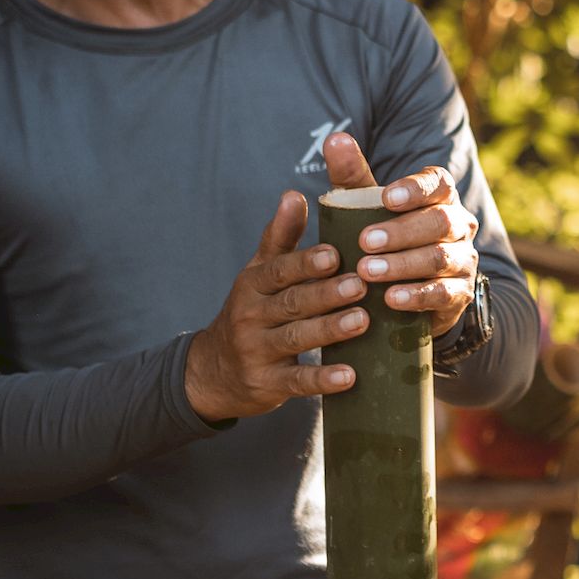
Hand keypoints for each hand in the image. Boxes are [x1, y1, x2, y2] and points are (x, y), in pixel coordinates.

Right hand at [184, 191, 371, 422]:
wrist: (214, 372)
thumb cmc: (252, 312)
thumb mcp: (259, 273)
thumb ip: (280, 237)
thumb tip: (294, 194)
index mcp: (253, 285)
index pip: (279, 270)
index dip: (305, 263)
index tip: (334, 254)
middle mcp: (251, 316)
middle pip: (292, 302)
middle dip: (326, 294)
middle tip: (361, 284)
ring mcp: (258, 351)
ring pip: (296, 338)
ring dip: (330, 330)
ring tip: (363, 321)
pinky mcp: (268, 384)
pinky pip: (297, 381)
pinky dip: (322, 380)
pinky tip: (350, 376)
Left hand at [321, 131, 479, 340]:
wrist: (407, 290)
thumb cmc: (383, 236)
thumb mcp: (364, 206)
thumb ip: (350, 174)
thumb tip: (334, 138)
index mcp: (440, 197)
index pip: (438, 184)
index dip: (416, 189)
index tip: (387, 198)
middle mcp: (458, 225)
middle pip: (439, 221)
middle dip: (401, 231)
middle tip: (364, 242)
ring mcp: (463, 260)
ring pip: (440, 258)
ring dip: (402, 264)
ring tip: (367, 272)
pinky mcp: (460, 294)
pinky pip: (443, 293)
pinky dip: (416, 295)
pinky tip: (391, 299)